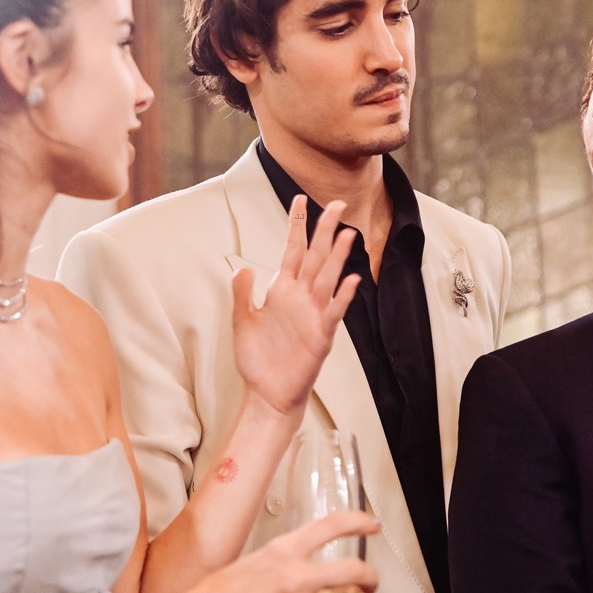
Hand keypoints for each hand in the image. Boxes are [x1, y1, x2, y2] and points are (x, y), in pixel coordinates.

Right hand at [180, 511, 379, 592]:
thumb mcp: (251, 565)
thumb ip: (281, 563)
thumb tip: (302, 566)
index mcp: (280, 552)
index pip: (330, 525)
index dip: (358, 522)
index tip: (370, 525)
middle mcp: (292, 576)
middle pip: (354, 569)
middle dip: (371, 578)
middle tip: (372, 584)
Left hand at [232, 196, 359, 417]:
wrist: (267, 393)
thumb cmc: (257, 359)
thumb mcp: (242, 321)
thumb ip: (243, 294)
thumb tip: (243, 267)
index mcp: (282, 291)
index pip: (293, 250)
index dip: (297, 225)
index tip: (300, 199)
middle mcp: (301, 298)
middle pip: (316, 256)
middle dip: (326, 230)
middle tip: (338, 204)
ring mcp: (313, 316)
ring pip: (328, 278)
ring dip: (338, 257)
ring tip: (348, 234)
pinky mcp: (321, 337)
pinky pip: (333, 312)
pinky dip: (342, 297)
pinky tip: (350, 280)